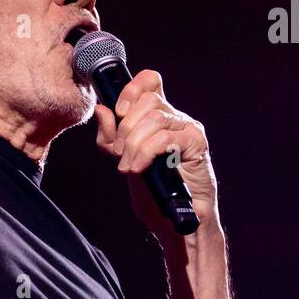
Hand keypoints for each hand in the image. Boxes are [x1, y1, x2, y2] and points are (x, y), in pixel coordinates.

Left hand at [92, 69, 218, 235]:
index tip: (118, 111)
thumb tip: (102, 109)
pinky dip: (146, 153)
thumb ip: (110, 136)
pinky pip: (165, 138)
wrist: (173, 218)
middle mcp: (175, 117)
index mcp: (157, 114)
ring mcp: (188, 128)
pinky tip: (139, 168)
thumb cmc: (151, 188)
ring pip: (155, 118)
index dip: (132, 89)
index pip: (150, 81)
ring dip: (134, 144)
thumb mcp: (121, 159)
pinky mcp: (196, 144)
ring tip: (128, 167)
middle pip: (148, 100)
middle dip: (126, 128)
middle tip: (119, 153)